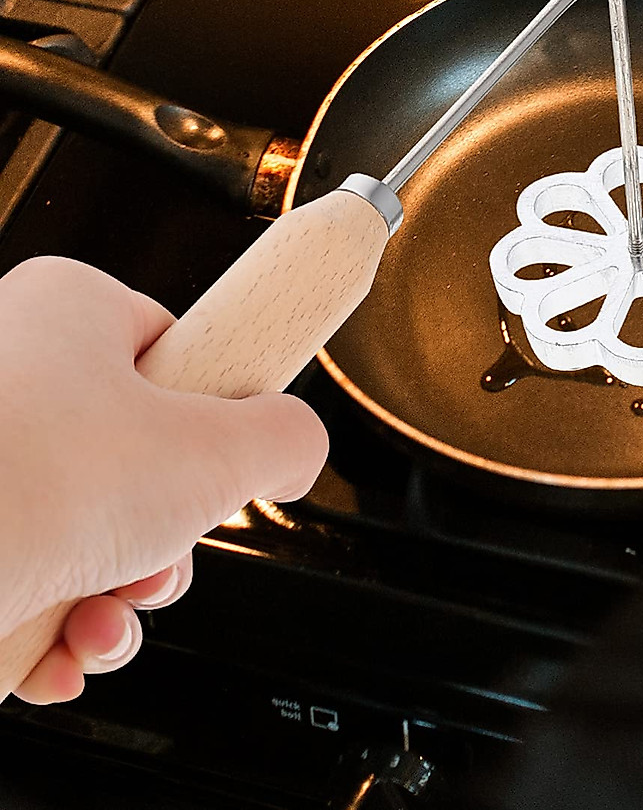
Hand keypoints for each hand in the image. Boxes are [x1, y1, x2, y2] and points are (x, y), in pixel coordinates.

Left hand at [0, 257, 327, 703]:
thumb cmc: (27, 484)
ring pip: (83, 529)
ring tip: (108, 615)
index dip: (213, 420)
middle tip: (162, 556)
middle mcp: (10, 369)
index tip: (224, 459)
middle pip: (137, 459)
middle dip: (164, 537)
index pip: (176, 352)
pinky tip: (60, 648)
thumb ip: (286, 438)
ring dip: (118, 592)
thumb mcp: (216, 453)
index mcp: (69, 312)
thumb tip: (296, 448)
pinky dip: (54, 627)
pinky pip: (24, 577)